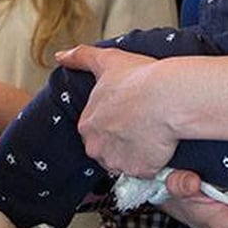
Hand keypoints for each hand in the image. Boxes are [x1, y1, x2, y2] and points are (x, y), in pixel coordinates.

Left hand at [57, 43, 176, 175]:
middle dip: (123, 142)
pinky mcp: (139, 171)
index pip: (96, 131)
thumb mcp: (106, 60)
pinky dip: (154, 162)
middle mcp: (97, 147)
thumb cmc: (139, 78)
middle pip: (108, 151)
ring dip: (138, 153)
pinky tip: (161, 144)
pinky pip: (147, 171)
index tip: (129, 113)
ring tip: (153, 133)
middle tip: (142, 124)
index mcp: (87, 125)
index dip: (114, 123)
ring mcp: (118, 162)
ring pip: (127, 163)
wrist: (166, 97)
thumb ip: (80, 57)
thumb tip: (60, 56)